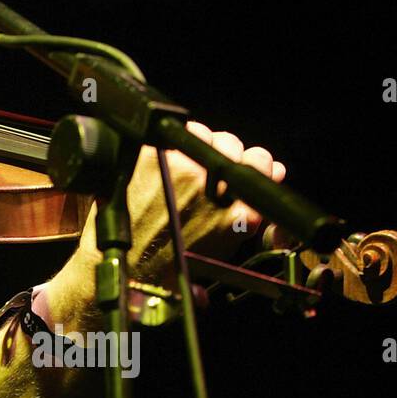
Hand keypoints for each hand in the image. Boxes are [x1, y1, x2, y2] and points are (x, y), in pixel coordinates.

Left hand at [54, 122, 286, 310]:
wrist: (121, 264)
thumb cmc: (168, 266)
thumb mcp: (222, 248)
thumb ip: (250, 211)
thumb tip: (275, 173)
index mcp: (239, 215)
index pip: (265, 169)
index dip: (259, 166)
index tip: (252, 166)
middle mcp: (213, 187)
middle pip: (238, 149)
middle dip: (231, 156)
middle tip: (213, 170)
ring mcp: (182, 168)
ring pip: (210, 136)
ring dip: (205, 147)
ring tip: (188, 167)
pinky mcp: (154, 154)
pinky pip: (179, 131)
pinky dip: (178, 139)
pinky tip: (170, 157)